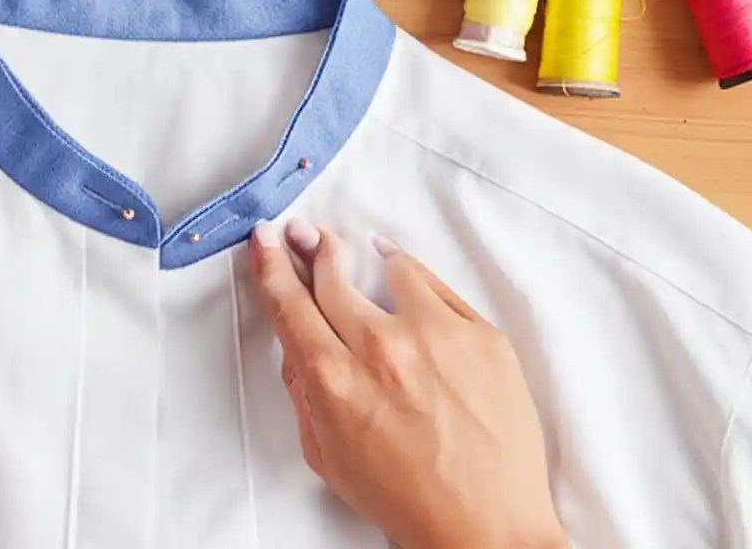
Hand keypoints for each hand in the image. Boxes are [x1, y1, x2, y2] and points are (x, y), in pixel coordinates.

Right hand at [250, 221, 564, 548]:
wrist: (486, 525)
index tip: (266, 240)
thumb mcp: (327, 455)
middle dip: (310, 246)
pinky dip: (410, 273)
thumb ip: (304, 394)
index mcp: (334, 381)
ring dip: (361, 256)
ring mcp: (435, 336)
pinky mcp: (479, 334)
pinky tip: (398, 268)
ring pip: (386, 268)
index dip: (272, 265)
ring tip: (356, 250)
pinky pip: (435, 286)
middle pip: (331, 274)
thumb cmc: (406, 498)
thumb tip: (296, 344)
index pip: (290, 302)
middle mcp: (381, 349)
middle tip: (302, 231)